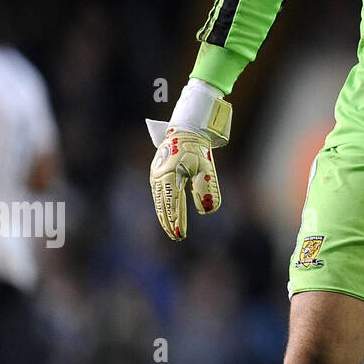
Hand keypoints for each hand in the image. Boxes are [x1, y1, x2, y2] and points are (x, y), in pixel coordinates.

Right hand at [146, 80, 231, 240]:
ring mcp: (156, 174)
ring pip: (159, 199)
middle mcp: (159, 177)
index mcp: (169, 176)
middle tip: (177, 236)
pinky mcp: (158, 171)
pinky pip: (159, 192)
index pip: (173, 204)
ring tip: (171, 228)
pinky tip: (167, 210)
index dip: (177, 221)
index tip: (181, 235)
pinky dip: (163, 204)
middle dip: (169, 221)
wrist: (187, 126)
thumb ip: (206, 189)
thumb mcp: (206, 168)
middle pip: (162, 204)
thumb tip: (207, 211)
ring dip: (164, 214)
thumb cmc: (198, 147)